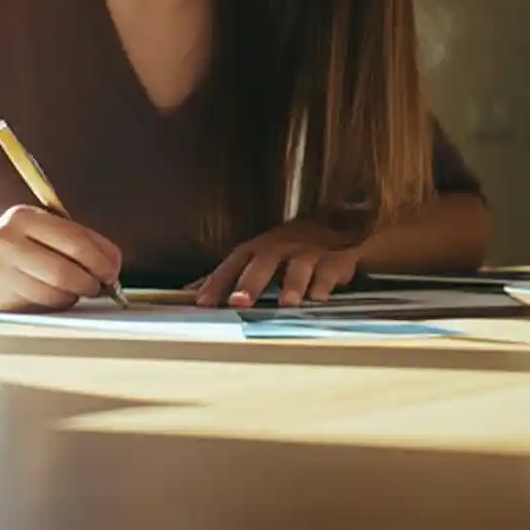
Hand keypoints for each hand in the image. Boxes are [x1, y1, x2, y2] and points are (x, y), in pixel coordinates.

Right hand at [0, 204, 121, 311]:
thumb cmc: (19, 246)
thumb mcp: (43, 229)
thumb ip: (81, 239)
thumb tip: (113, 262)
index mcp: (23, 216)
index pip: (74, 240)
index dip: (101, 259)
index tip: (113, 269)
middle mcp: (7, 241)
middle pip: (65, 270)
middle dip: (92, 281)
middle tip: (101, 285)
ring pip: (56, 292)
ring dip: (76, 294)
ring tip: (78, 288)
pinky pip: (43, 305)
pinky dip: (60, 303)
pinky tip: (59, 295)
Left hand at [193, 220, 362, 308]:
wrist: (340, 225)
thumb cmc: (291, 245)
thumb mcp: (259, 254)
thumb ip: (228, 275)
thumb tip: (189, 292)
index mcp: (259, 248)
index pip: (232, 264)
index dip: (217, 282)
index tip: (202, 302)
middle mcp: (281, 248)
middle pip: (263, 263)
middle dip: (250, 282)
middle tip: (239, 301)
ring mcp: (308, 253)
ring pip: (299, 267)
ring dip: (292, 285)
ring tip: (287, 304)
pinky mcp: (334, 260)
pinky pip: (328, 273)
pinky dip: (324, 286)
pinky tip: (319, 299)